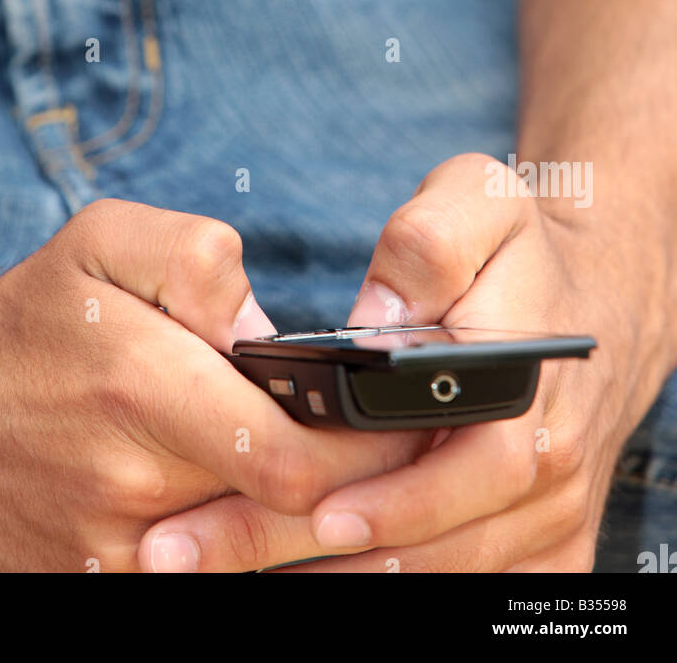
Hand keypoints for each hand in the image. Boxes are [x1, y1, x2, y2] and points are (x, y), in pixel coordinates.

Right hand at [0, 198, 427, 570]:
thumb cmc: (31, 317)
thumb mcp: (105, 240)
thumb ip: (199, 258)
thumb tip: (268, 331)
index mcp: (138, 387)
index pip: (295, 456)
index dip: (365, 447)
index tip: (405, 423)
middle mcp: (127, 488)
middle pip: (289, 521)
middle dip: (355, 491)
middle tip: (398, 456)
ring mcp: (109, 560)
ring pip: (256, 566)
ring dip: (306, 532)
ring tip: (334, 483)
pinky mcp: (96, 595)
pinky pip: (209, 587)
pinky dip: (249, 558)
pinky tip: (264, 516)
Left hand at [139, 153, 645, 571]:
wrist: (588, 306)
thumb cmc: (518, 253)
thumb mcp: (480, 200)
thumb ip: (428, 240)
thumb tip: (374, 319)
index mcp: (530, 380)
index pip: (469, 462)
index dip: (395, 499)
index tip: (316, 514)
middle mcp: (549, 463)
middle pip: (437, 538)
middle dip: (310, 549)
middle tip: (197, 549)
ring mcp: (548, 515)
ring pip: (441, 573)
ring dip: (332, 579)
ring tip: (217, 563)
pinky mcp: (539, 546)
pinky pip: (460, 583)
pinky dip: (382, 581)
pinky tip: (297, 572)